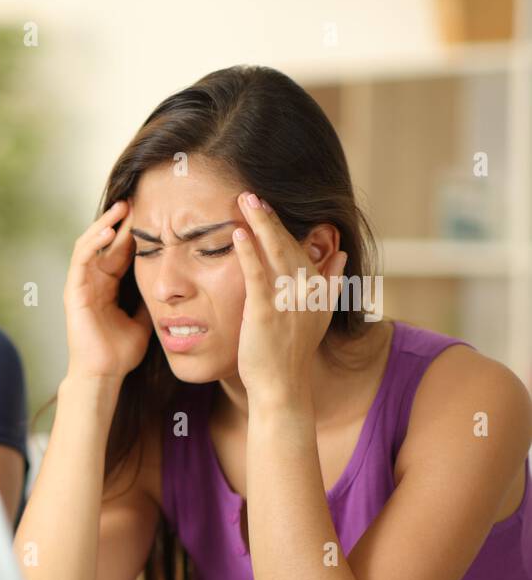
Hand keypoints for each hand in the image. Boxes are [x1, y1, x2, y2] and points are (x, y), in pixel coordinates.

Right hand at [62, 200, 152, 381]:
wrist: (104, 374)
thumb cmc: (121, 352)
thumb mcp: (145, 319)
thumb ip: (151, 299)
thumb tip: (169, 284)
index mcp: (109, 286)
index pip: (122, 250)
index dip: (135, 231)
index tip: (154, 213)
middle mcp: (93, 281)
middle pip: (107, 242)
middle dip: (122, 220)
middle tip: (139, 199)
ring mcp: (81, 285)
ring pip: (90, 244)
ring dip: (105, 224)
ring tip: (122, 207)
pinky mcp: (73, 292)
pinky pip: (81, 260)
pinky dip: (93, 243)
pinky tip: (107, 230)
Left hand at [232, 192, 347, 405]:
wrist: (282, 386)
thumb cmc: (291, 353)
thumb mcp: (318, 316)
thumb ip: (331, 284)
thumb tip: (340, 256)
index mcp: (317, 290)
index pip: (302, 249)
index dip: (286, 226)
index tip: (270, 204)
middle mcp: (305, 291)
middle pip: (289, 244)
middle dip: (270, 217)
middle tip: (252, 192)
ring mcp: (286, 301)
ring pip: (275, 253)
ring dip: (260, 224)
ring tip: (245, 200)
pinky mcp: (265, 312)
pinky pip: (257, 275)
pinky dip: (249, 253)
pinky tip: (240, 234)